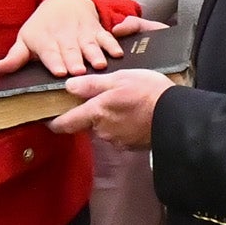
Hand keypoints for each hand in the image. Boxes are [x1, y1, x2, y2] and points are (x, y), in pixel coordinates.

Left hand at [0, 0, 119, 79]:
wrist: (65, 0)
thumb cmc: (43, 26)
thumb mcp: (26, 38)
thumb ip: (16, 56)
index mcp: (45, 41)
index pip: (49, 52)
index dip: (54, 61)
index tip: (59, 71)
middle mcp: (64, 36)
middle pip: (70, 50)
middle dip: (75, 60)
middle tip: (79, 72)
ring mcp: (83, 33)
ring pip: (89, 44)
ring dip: (95, 54)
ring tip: (100, 65)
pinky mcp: (98, 30)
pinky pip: (106, 36)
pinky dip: (113, 44)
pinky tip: (118, 54)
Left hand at [54, 68, 169, 147]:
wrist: (177, 117)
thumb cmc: (148, 93)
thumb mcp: (120, 79)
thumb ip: (92, 85)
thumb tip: (68, 86)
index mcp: (96, 113)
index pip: (65, 124)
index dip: (54, 122)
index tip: (48, 119)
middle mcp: (102, 131)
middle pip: (86, 124)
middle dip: (89, 114)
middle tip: (99, 98)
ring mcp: (117, 140)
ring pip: (104, 128)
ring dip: (108, 118)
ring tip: (122, 103)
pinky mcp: (131, 145)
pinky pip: (119, 134)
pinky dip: (122, 125)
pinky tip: (133, 114)